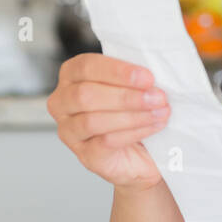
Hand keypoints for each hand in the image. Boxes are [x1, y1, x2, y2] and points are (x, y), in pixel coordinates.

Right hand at [46, 53, 169, 189]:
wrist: (142, 151)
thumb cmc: (134, 111)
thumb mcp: (133, 86)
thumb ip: (134, 76)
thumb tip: (151, 73)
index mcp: (71, 76)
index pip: (85, 66)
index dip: (117, 70)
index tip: (146, 77)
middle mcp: (63, 103)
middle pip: (85, 95)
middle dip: (126, 96)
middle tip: (156, 97)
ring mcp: (70, 131)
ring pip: (93, 120)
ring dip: (132, 115)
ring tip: (159, 112)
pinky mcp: (85, 155)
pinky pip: (105, 142)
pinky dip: (133, 133)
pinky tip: (152, 127)